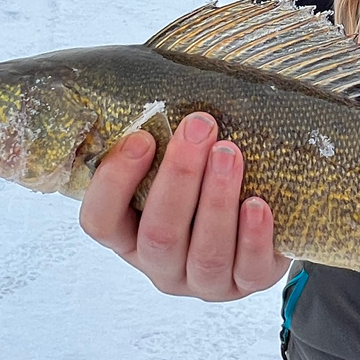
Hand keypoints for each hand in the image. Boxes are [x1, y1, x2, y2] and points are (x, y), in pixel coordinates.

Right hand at [78, 111, 288, 301]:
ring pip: (204, 253)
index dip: (114, 182)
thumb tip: (161, 74)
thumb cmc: (203, 185)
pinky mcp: (246, 285)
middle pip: (159, 234)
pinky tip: (258, 204)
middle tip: (199, 127)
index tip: (142, 137)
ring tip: (230, 154)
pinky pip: (247, 270)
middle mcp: (160, 266)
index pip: (100, 222)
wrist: (259, 223)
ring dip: (216, 201)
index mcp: (129, 236)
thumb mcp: (174, 168)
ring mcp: (202, 282)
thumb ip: (160, 139)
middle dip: (179, 178)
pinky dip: (253, 237)